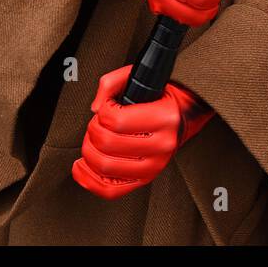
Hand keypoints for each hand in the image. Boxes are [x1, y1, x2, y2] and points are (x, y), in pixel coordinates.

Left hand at [71, 64, 214, 199]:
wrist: (185, 115)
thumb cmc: (160, 95)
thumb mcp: (139, 77)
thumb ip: (111, 83)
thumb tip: (96, 107)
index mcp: (164, 118)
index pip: (116, 120)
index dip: (102, 111)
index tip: (105, 107)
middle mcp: (162, 145)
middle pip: (107, 144)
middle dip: (93, 130)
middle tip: (98, 123)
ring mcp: (155, 166)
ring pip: (105, 166)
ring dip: (89, 152)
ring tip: (93, 141)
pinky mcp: (146, 178)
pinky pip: (110, 190)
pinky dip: (89, 180)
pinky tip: (82, 166)